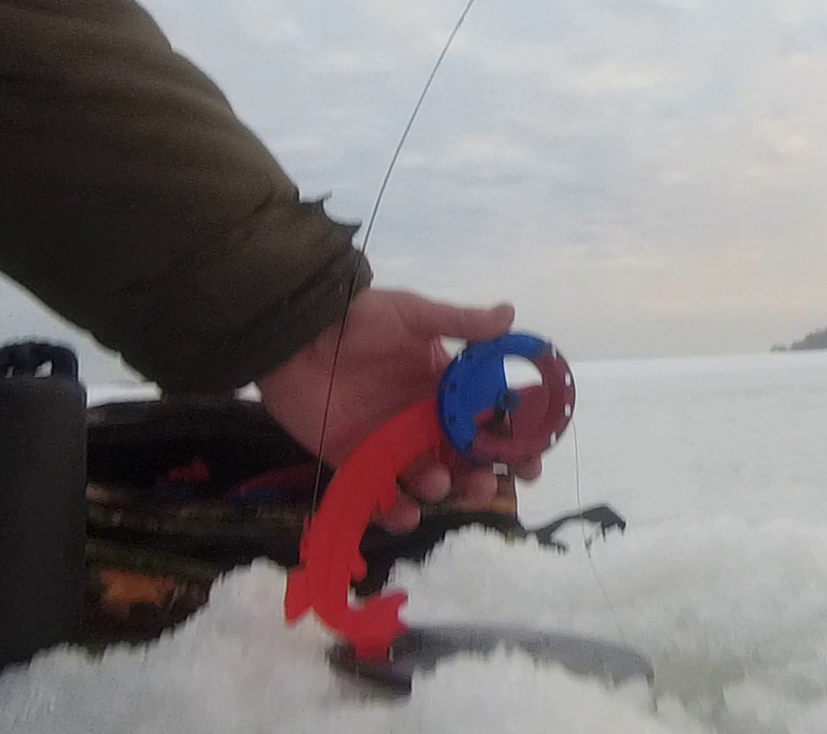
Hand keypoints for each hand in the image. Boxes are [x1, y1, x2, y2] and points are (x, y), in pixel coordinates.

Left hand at [255, 288, 543, 531]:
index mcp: (445, 387)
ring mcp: (392, 444)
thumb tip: (510, 314)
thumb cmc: (359, 320)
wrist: (296, 337)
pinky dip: (395, 511)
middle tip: (487, 483)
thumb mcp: (412, 315)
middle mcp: (424, 420)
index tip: (530, 460)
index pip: (489, 419)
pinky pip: (382, 495)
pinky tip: (404, 511)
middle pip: (464, 457)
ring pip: (430, 480)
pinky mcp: (357, 462)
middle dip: (482, 475)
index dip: (512, 441)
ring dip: (442, 490)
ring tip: (437, 484)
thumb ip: (459, 324)